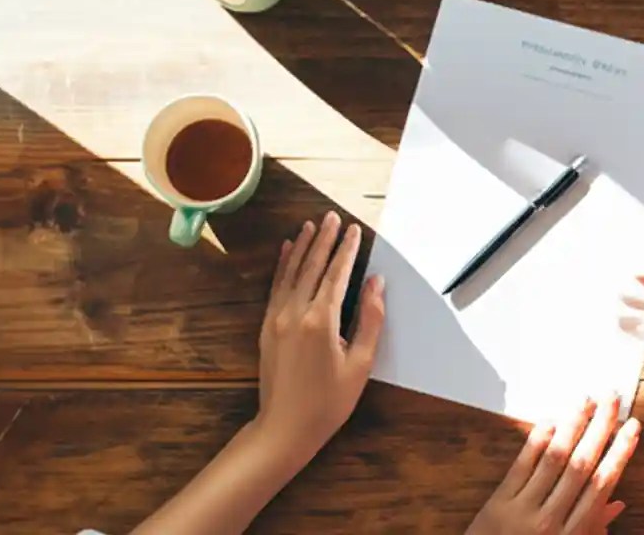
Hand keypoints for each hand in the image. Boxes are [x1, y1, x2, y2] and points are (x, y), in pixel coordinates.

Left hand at [133, 212, 386, 534]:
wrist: (285, 427)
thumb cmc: (329, 402)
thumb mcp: (361, 364)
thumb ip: (370, 319)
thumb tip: (376, 284)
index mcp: (320, 320)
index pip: (337, 274)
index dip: (348, 250)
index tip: (355, 230)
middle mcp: (295, 312)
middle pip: (313, 266)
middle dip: (325, 239)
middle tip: (333, 216)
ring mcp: (277, 318)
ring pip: (291, 272)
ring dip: (303, 246)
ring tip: (311, 224)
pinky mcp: (267, 326)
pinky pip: (276, 287)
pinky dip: (283, 265)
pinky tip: (287, 251)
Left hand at [467, 394, 640, 534]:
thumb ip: (592, 528)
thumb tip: (617, 504)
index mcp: (573, 534)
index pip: (602, 485)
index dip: (620, 453)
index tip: (632, 428)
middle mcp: (552, 520)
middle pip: (582, 466)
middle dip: (600, 429)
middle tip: (612, 400)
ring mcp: (524, 508)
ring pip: (554, 460)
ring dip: (572, 426)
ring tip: (586, 401)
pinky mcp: (499, 501)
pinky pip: (522, 465)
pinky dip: (537, 441)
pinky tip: (551, 420)